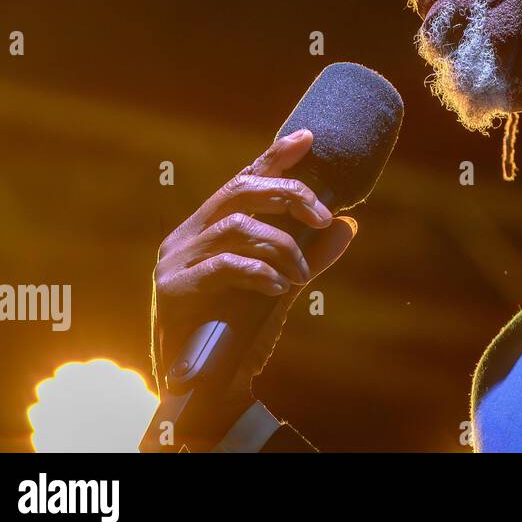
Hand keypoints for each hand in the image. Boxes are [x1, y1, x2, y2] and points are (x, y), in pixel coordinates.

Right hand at [151, 129, 357, 413]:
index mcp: (209, 227)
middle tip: (323, 217)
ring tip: (301, 274)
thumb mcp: (281, 284)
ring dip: (281, 246)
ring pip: (237, 227)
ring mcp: (175, 260)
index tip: (307, 137)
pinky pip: (223, 266)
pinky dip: (259, 272)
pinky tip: (279, 287)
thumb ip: (310, 255)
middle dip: (288, 195)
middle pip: (240, 191)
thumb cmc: (240, 329)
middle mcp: (188, 235)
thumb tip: (349, 224)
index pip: (244, 180)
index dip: (275, 157)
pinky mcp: (173, 289)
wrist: (206, 383)